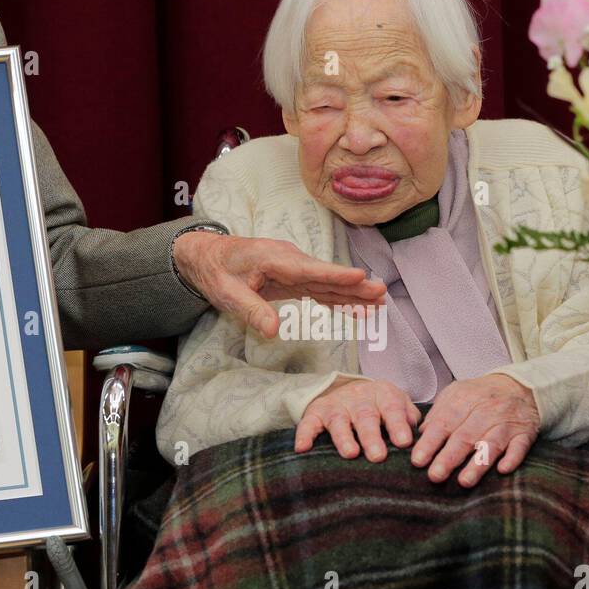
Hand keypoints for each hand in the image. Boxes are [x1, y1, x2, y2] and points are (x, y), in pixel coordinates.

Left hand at [173, 231, 385, 338]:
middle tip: (381, 293)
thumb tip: (273, 331)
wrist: (207, 256)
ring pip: (328, 283)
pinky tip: (358, 307)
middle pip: (327, 275)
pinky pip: (321, 289)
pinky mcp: (294, 278)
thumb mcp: (227, 294)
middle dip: (355, 285)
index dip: (335, 275)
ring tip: (379, 302)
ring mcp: (294, 268)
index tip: (360, 276)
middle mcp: (290, 260)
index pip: (309, 270)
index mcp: (275, 259)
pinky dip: (340, 298)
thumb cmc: (216, 272)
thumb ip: (251, 310)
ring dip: (353, 293)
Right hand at [295, 378, 419, 461]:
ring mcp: (336, 405)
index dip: (397, 425)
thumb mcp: (397, 404)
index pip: (392, 409)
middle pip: (366, 417)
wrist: (347, 388)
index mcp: (383, 395)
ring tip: (350, 454)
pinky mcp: (316, 413)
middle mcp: (359, 398)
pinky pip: (308, 423)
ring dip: (344, 437)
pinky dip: (304, 435)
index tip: (403, 443)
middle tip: (378, 456)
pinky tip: (303, 448)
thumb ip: (409, 417)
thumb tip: (419, 437)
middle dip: (371, 436)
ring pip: (339, 421)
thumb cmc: (379, 405)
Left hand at [411, 374, 538, 487]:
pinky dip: (512, 457)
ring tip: (464, 481)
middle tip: (435, 475)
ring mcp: (506, 422)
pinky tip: (503, 470)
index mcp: (463, 400)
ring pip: (491, 444)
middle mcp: (485, 411)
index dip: (430, 443)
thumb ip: (437, 415)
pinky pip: (520, 446)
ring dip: (478, 464)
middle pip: (465, 436)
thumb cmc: (479, 396)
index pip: (443, 423)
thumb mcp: (454, 395)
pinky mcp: (524, 433)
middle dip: (449, 457)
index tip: (418, 460)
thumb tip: (419, 438)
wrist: (517, 386)